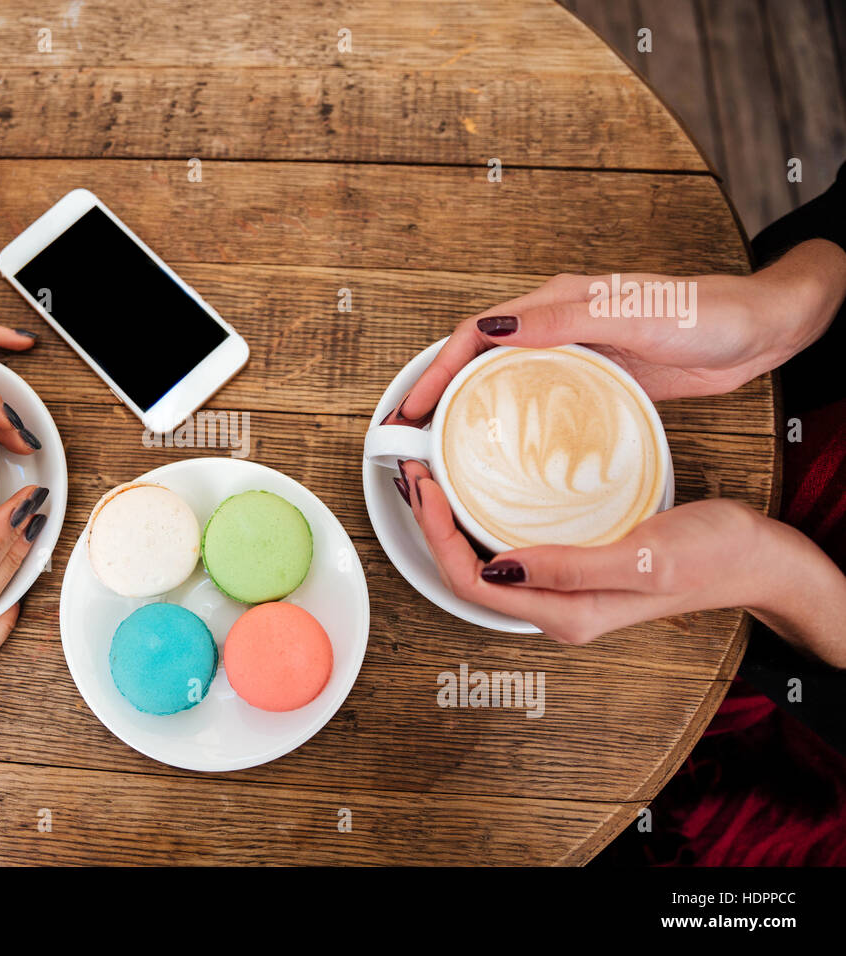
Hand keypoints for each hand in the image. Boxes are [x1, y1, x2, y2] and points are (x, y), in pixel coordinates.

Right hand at [391, 239, 845, 422]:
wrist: (762, 331)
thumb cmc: (706, 314)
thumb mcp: (631, 313)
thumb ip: (564, 319)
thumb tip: (494, 329)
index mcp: (556, 303)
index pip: (476, 335)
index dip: (437, 371)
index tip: (411, 408)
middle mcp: (557, 325)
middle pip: (478, 360)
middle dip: (437, 394)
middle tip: (409, 437)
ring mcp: (575, 354)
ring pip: (503, 382)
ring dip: (468, 411)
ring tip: (440, 448)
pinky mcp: (595, 380)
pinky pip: (539, 402)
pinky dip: (511, 423)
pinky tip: (504, 451)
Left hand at [398, 460, 845, 665]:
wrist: (758, 558)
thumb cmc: (713, 555)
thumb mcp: (644, 557)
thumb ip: (571, 568)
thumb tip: (500, 565)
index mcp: (567, 614)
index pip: (472, 584)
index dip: (437, 537)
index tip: (426, 488)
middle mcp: (557, 608)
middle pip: (467, 574)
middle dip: (432, 526)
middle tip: (417, 471)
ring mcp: (563, 589)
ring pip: (484, 561)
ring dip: (451, 520)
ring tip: (433, 474)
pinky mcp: (573, 567)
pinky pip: (509, 546)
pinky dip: (481, 516)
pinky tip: (477, 485)